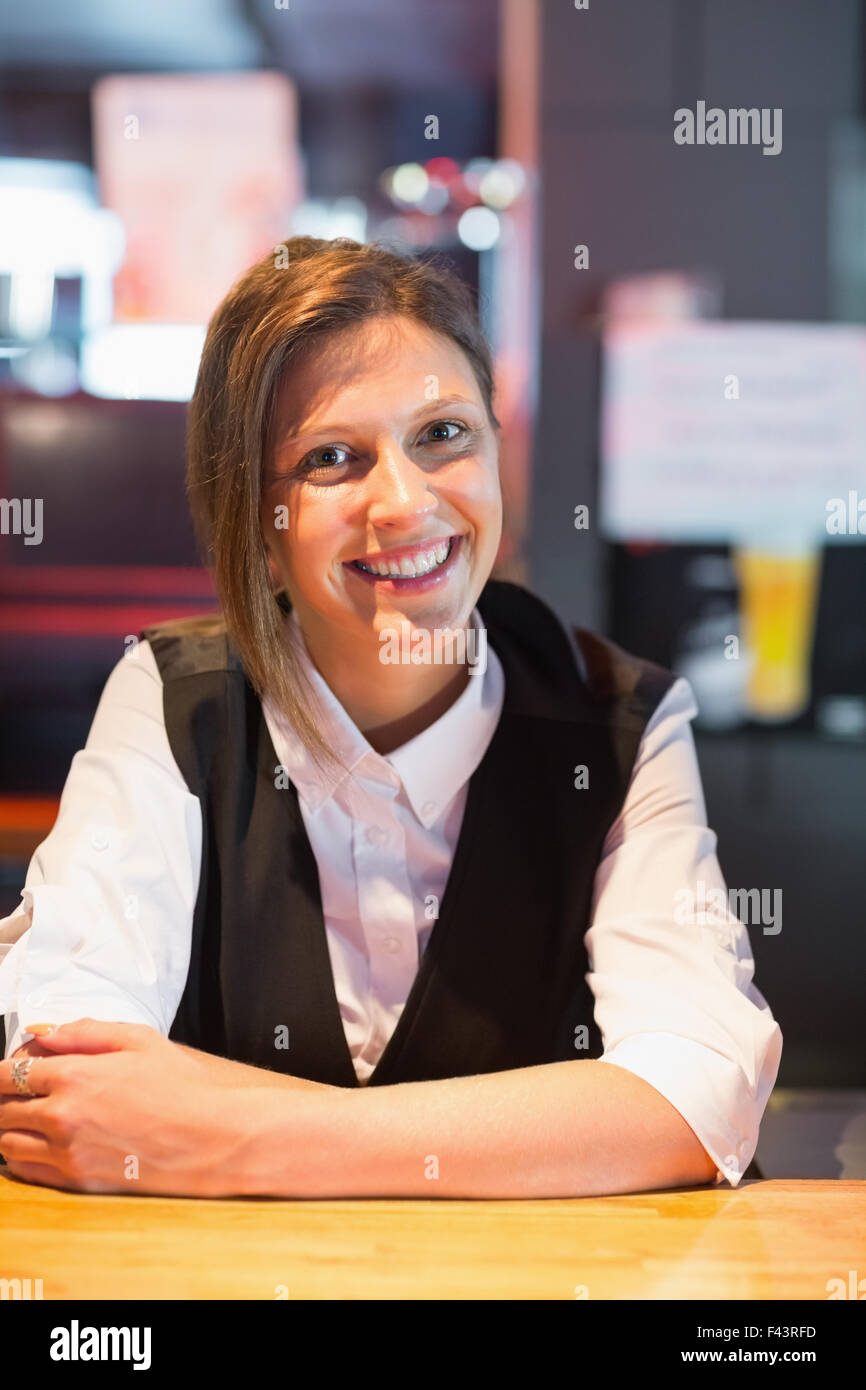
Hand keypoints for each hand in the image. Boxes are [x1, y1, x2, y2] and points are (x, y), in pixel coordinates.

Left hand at [0, 1018, 271, 1195]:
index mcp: (75, 1076)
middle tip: (24, 1092)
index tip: (12, 1070)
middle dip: (7, 1097)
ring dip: (11, 1127)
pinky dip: (21, 1156)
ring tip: (31, 1118)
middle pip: (3, 1108)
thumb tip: (44, 1032)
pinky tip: (39, 1144)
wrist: (211, 1137)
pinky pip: (25, 1171)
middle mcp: (62, 1116)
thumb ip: (85, 1032)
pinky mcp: (76, 1181)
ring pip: (6, 1142)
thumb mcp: (139, 1040)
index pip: (9, 1074)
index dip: (3, 1071)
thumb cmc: (181, 1086)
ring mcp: (67, 1153)